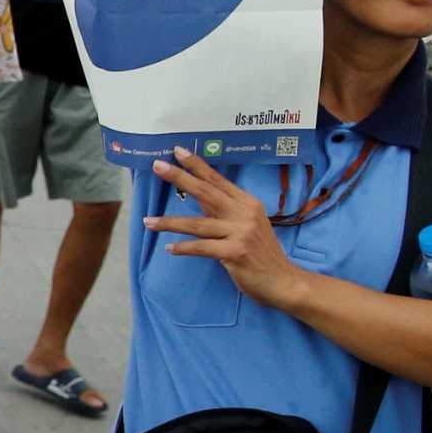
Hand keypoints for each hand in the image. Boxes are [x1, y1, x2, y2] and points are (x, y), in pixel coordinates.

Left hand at [145, 148, 300, 306]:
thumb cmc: (261, 253)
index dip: (198, 165)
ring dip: (170, 223)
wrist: (283, 281)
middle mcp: (245, 213)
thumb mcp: (247, 225)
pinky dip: (184, 248)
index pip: (218, 180)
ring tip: (148, 221)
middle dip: (180, 178)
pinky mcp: (235, 252)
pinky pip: (202, 248)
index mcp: (247, 203)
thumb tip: (200, 199)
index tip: (178, 151)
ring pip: (198, 224)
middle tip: (158, 166)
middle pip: (206, 192)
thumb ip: (225, 211)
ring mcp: (241, 232)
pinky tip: (170, 248)